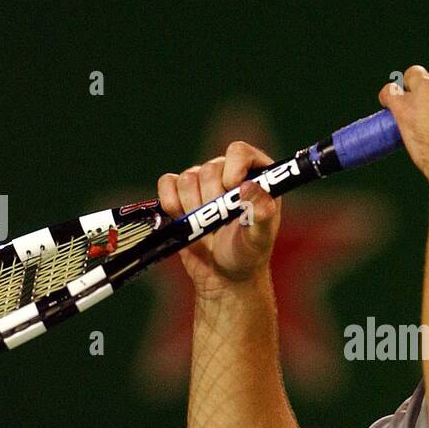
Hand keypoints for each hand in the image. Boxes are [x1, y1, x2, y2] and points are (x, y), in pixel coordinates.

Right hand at [157, 140, 282, 296]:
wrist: (223, 275)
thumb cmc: (248, 255)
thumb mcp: (259, 238)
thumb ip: (262, 213)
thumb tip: (248, 186)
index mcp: (256, 175)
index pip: (239, 151)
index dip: (233, 166)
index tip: (231, 188)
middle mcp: (229, 172)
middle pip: (210, 168)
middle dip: (212, 200)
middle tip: (221, 224)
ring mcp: (203, 182)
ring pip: (187, 178)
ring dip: (193, 208)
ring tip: (206, 227)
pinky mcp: (179, 193)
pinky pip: (167, 184)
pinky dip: (171, 204)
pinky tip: (184, 221)